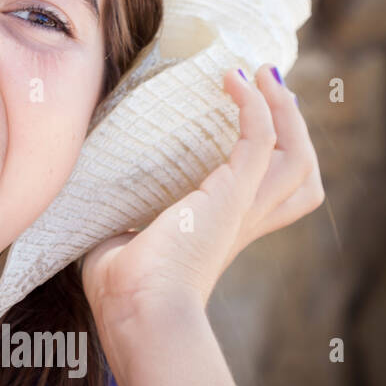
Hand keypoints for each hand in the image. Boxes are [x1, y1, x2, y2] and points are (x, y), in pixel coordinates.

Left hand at [81, 64, 324, 325]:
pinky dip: (254, 104)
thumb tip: (86, 206)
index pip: (267, 194)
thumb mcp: (121, 244)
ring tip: (259, 73)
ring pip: (295, 155)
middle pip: (298, 174)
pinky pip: (260, 137)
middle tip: (269, 89)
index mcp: (220, 233)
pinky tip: (234, 78)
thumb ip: (117, 222)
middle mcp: (241, 221)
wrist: (137, 311)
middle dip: (292, 128)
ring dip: (282, 109)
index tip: (249, 119)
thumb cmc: (120, 292)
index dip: (269, 157)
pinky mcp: (232, 195)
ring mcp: (242, 209)